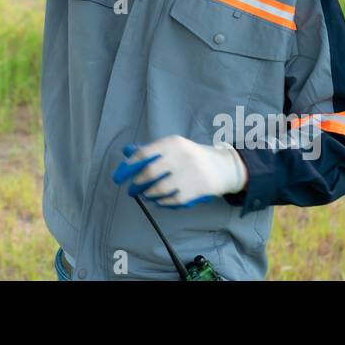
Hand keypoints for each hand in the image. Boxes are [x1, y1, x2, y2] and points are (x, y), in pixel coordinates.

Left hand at [112, 135, 247, 208]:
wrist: (223, 166)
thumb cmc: (193, 156)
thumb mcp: (177, 146)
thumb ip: (155, 151)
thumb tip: (128, 155)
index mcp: (173, 143)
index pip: (145, 153)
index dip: (130, 165)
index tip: (121, 174)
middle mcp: (181, 156)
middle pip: (150, 172)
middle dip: (138, 182)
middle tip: (133, 187)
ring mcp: (190, 173)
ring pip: (159, 188)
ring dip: (149, 193)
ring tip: (146, 194)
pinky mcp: (197, 189)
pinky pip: (172, 199)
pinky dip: (162, 202)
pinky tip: (159, 200)